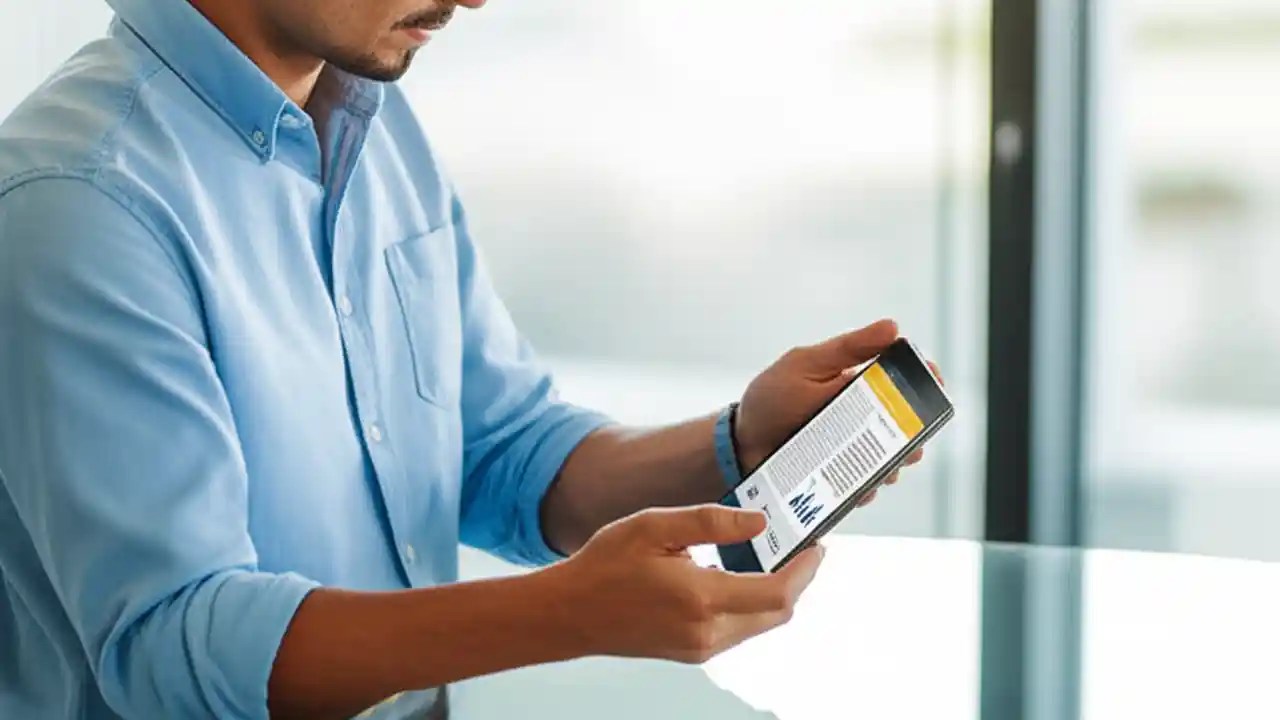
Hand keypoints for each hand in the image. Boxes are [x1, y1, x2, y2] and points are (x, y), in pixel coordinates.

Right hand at [549, 505, 823, 663]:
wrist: (570, 613)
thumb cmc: (605, 565)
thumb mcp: (656, 526)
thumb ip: (711, 522)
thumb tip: (759, 521)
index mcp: (701, 599)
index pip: (778, 592)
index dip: (806, 569)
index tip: (817, 546)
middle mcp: (706, 632)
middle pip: (777, 613)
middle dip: (797, 581)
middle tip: (802, 549)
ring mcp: (700, 648)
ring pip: (761, 624)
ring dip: (774, 594)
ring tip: (774, 557)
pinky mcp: (692, 653)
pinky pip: (739, 630)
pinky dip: (751, 605)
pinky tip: (740, 577)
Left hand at [735, 319, 938, 504]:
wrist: (740, 444)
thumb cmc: (772, 398)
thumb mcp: (805, 365)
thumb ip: (847, 348)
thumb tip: (892, 327)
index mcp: (861, 385)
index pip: (905, 381)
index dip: (926, 381)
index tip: (933, 384)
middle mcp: (864, 420)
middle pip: (908, 427)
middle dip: (916, 435)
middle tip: (909, 441)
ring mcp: (855, 453)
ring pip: (892, 462)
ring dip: (893, 465)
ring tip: (881, 469)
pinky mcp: (843, 481)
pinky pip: (865, 489)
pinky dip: (865, 490)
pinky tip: (855, 488)